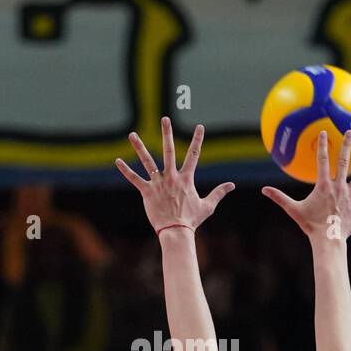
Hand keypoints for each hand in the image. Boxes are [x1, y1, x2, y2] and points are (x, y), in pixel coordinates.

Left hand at [115, 117, 234, 232]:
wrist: (176, 231)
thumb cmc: (192, 219)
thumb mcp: (208, 205)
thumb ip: (219, 193)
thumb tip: (232, 185)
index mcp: (186, 179)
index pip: (194, 155)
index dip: (198, 140)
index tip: (199, 126)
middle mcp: (171, 177)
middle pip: (169, 150)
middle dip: (167, 133)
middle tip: (165, 118)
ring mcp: (158, 183)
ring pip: (147, 161)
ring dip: (139, 147)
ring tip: (132, 134)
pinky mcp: (147, 192)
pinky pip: (135, 179)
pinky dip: (126, 170)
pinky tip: (118, 161)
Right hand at [262, 130, 350, 241]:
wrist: (328, 239)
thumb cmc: (311, 225)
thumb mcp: (293, 209)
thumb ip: (279, 197)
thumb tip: (263, 190)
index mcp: (324, 185)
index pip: (323, 160)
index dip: (323, 145)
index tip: (325, 132)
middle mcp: (339, 186)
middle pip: (345, 161)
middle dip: (348, 145)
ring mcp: (350, 195)